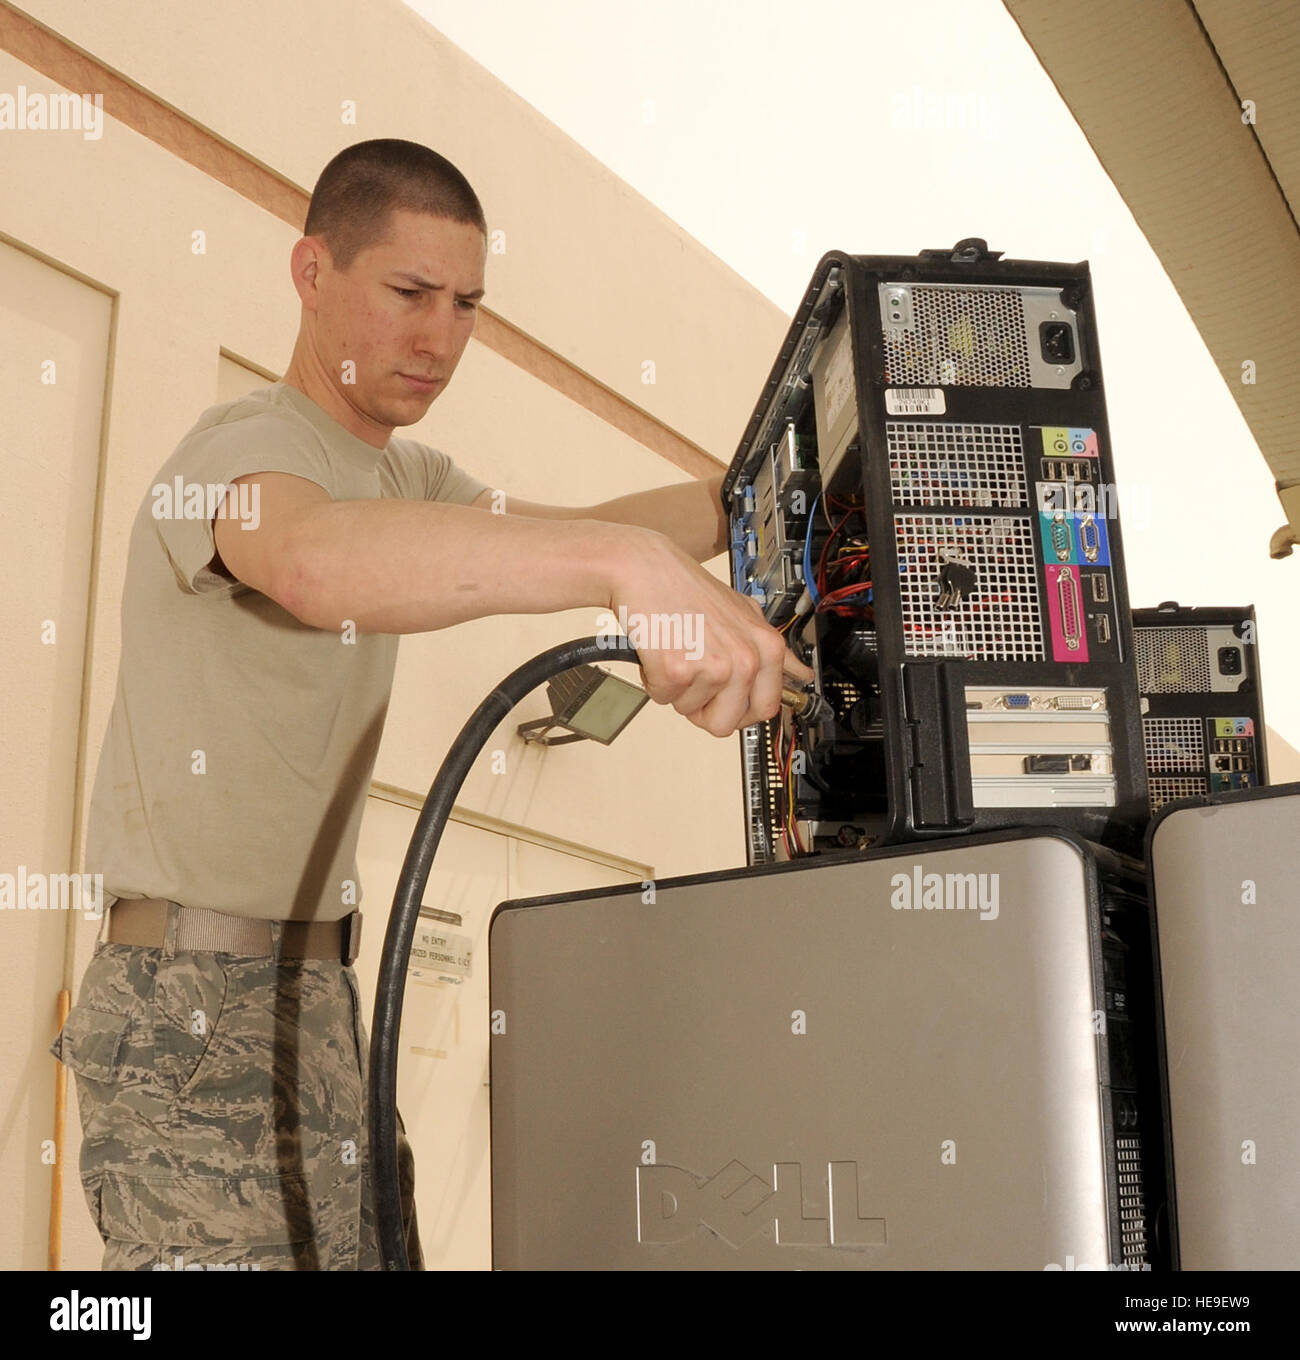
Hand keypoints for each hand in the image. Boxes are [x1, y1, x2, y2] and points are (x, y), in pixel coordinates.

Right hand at [605, 527, 815, 736]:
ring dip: (676, 688)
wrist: (646, 569)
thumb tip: (801, 675)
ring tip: (677, 650)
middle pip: (725, 724)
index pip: (765, 709)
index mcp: (767, 648)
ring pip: (689, 710)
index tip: (725, 700)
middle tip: (694, 677)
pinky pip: (662, 698)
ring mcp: (713, 666)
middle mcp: (745, 659)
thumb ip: (774, 651)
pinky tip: (660, 649)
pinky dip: (654, 679)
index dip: (738, 711)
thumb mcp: (746, 614)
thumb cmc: (689, 590)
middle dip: (703, 709)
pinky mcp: (677, 670)